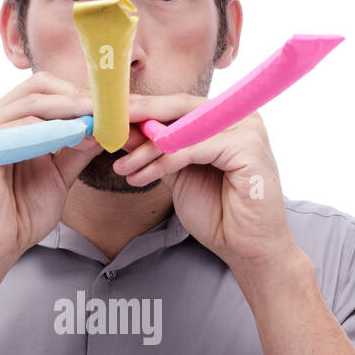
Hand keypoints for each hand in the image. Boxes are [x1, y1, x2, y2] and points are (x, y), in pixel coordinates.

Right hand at [0, 72, 100, 267]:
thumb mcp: (59, 175)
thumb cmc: (21, 214)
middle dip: (78, 97)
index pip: (46, 91)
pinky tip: (78, 136)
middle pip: (39, 87)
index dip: (80, 95)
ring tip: (101, 120)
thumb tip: (106, 127)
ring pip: (32, 103)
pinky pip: (20, 128)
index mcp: (9, 122)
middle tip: (112, 108)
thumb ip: (77, 149)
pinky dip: (52, 129)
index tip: (115, 106)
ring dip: (71, 110)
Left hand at [116, 93, 299, 269]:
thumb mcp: (177, 174)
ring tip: (122, 167)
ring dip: (146, 149)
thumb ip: (156, 150)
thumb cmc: (218, 214)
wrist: (247, 248)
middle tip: (106, 126)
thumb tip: (123, 130)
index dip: (143, 110)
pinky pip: (193, 148)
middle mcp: (239, 116)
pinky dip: (163, 162)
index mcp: (225, 117)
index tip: (108, 117)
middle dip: (140, 117)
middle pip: (180, 108)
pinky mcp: (248, 146)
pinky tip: (141, 177)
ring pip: (183, 130)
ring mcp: (247, 129)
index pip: (178, 106)